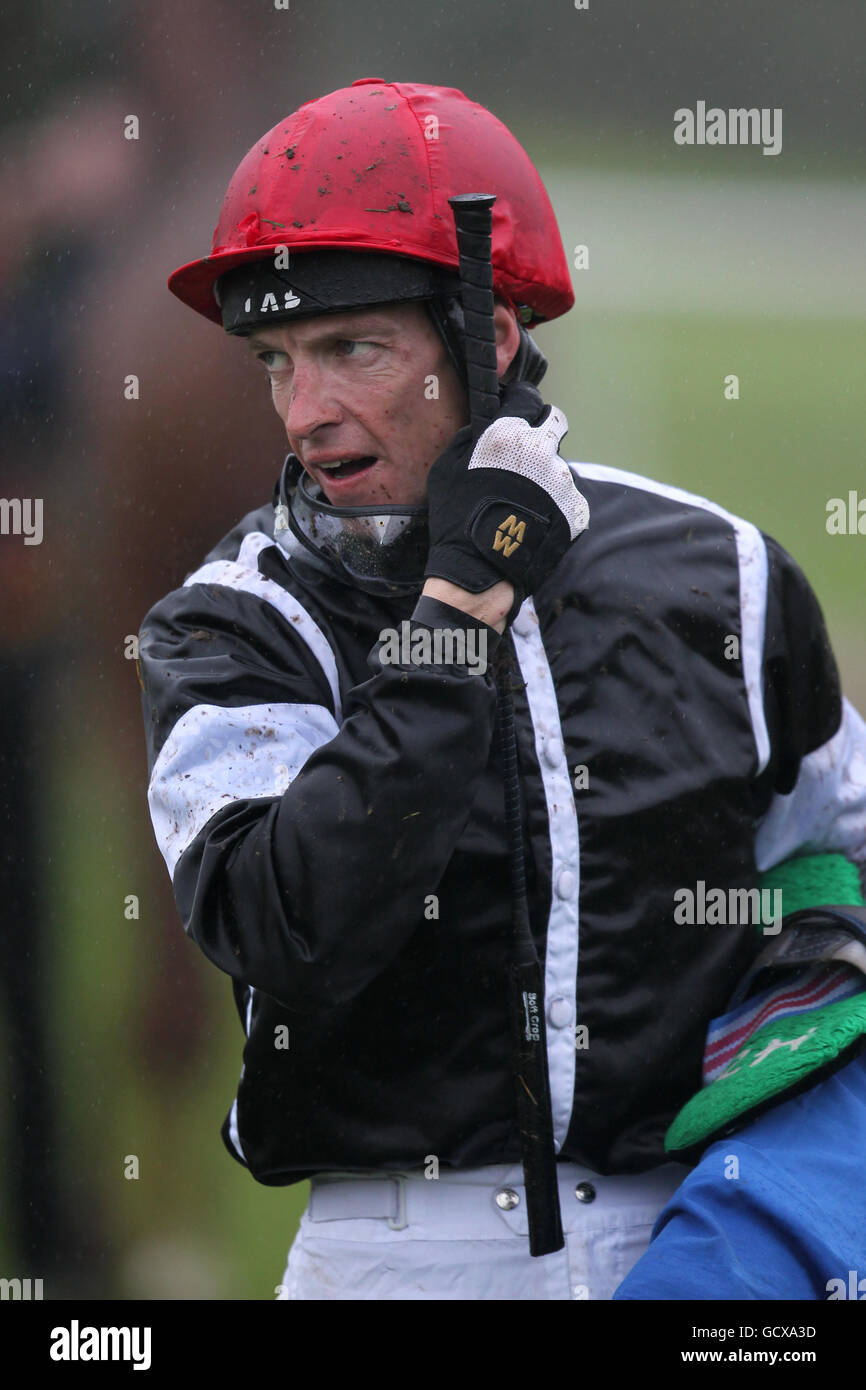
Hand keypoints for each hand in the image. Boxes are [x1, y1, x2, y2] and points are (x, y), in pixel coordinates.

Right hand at [423, 380, 589, 625]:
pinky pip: (568, 498)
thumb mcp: (447, 467)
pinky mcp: (576, 509)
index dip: (522, 406)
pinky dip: (556, 505)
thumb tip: (487, 422)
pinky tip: (534, 521)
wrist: (480, 570)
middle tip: (526, 456)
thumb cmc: (456, 517)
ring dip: (546, 475)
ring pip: (559, 465)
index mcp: (509, 433)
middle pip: (554, 424)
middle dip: (542, 432)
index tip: (518, 417)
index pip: (528, 398)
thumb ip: (471, 436)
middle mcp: (542, 450)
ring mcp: (563, 480)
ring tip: (523, 503)